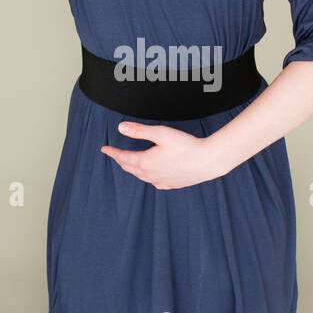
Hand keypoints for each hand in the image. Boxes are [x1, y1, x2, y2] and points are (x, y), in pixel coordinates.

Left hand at [101, 121, 228, 189]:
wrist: (208, 161)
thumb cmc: (186, 146)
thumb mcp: (161, 133)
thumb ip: (140, 130)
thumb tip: (121, 127)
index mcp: (146, 162)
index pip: (123, 158)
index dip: (113, 152)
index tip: (104, 149)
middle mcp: (151, 175)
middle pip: (130, 168)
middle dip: (121, 161)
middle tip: (115, 155)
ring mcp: (162, 181)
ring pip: (141, 176)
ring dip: (133, 169)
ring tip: (129, 164)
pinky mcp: (172, 184)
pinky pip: (154, 182)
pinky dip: (147, 176)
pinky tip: (151, 175)